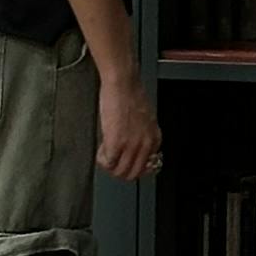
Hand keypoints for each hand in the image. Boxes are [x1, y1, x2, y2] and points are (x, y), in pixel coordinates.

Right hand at [97, 67, 160, 183]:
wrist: (123, 82)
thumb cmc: (131, 94)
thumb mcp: (145, 119)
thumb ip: (143, 135)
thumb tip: (134, 150)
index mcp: (154, 138)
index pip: (146, 167)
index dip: (132, 165)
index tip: (125, 161)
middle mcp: (146, 144)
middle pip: (133, 173)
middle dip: (120, 170)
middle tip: (112, 161)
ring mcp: (131, 145)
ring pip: (120, 171)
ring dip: (110, 166)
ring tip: (106, 154)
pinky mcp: (116, 143)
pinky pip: (108, 163)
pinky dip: (102, 160)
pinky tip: (101, 150)